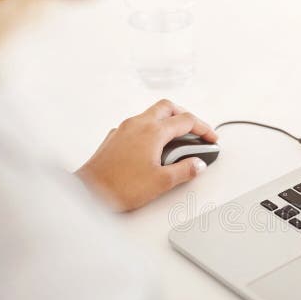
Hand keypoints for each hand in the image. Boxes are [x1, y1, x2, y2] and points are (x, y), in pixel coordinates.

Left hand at [76, 99, 217, 211]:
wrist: (88, 192)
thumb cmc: (119, 186)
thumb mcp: (162, 182)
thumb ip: (184, 170)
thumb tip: (197, 164)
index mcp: (153, 132)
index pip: (186, 121)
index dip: (204, 128)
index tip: (211, 138)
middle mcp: (138, 124)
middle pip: (168, 107)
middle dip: (185, 116)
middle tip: (196, 131)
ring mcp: (124, 129)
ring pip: (151, 114)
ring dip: (168, 121)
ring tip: (178, 140)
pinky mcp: (115, 138)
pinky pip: (138, 124)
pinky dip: (152, 130)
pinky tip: (154, 148)